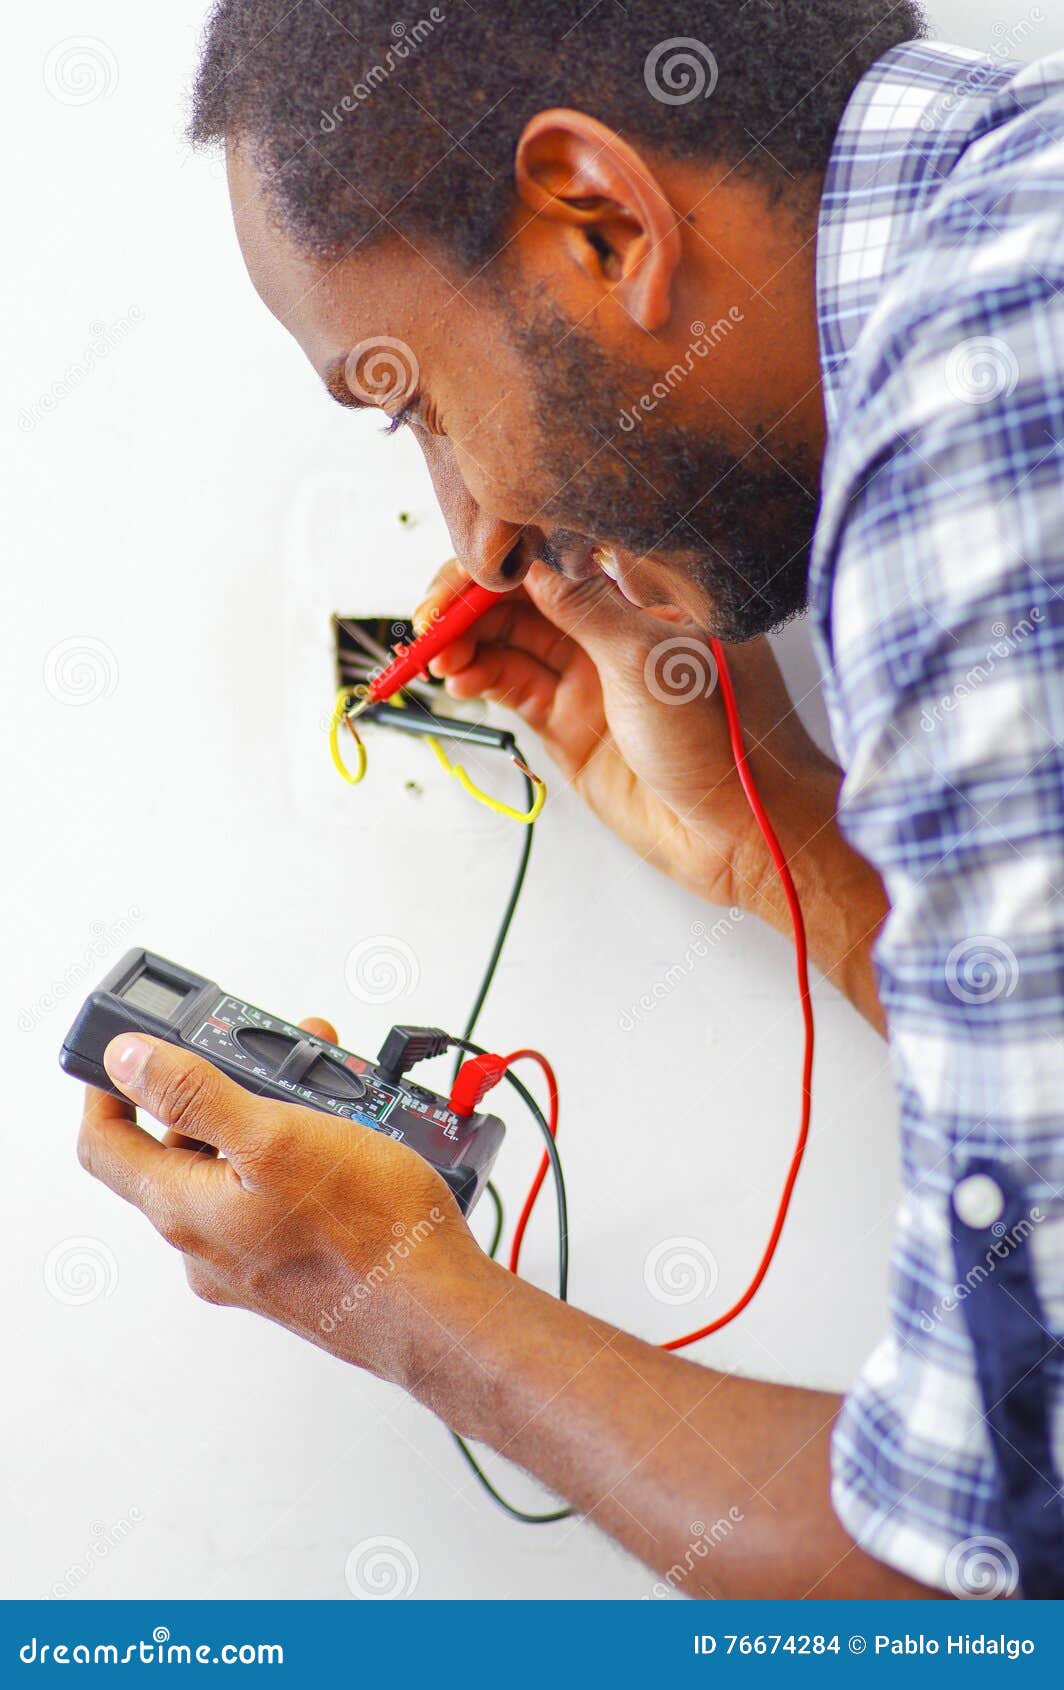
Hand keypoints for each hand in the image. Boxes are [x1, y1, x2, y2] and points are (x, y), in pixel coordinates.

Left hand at [76, 1018, 488, 1380]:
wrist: (439, 1311)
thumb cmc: (371, 1234)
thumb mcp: (276, 1137)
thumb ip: (195, 1095)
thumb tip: (127, 1061)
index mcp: (185, 1210)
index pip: (105, 1145)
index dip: (106, 1090)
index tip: (131, 1052)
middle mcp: (206, 1243)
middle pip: (179, 1149)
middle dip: (219, 1088)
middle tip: (264, 1053)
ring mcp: (249, 1260)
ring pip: (236, 1169)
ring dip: (269, 1116)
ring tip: (325, 1087)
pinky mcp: (292, 1267)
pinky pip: (273, 1197)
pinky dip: (297, 1155)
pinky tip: (346, 1136)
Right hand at [417, 559, 838, 913]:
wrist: (736, 831)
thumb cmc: (724, 740)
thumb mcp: (649, 659)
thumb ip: (584, 607)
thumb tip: (533, 560)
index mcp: (644, 592)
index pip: (560, 550)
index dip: (508, 551)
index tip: (469, 563)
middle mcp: (611, 626)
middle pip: (521, 593)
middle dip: (470, 600)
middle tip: (430, 618)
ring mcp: (587, 673)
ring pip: (507, 639)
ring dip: (465, 640)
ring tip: (436, 655)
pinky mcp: (568, 721)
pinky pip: (509, 685)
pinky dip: (476, 677)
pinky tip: (456, 678)